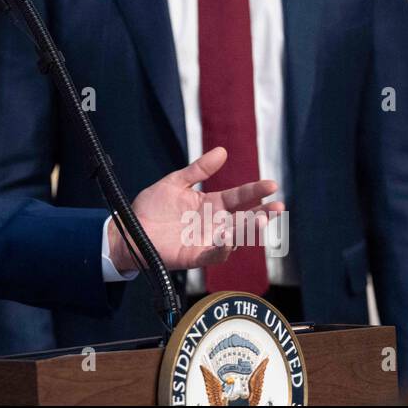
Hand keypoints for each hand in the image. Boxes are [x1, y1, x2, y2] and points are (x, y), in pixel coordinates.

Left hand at [106, 147, 284, 274]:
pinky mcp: (193, 256)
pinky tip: (229, 238)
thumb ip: (198, 170)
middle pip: (243, 219)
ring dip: (248, 230)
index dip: (255, 191)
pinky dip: (222, 248)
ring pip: (234, 237)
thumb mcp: (175, 182)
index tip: (272, 185)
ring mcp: (205, 241)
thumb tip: (222, 151)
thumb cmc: (152, 206)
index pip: (238, 197)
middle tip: (278, 206)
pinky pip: (212, 255)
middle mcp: (213, 224)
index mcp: (210, 205)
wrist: (129, 228)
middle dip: (262, 213)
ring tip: (261, 219)